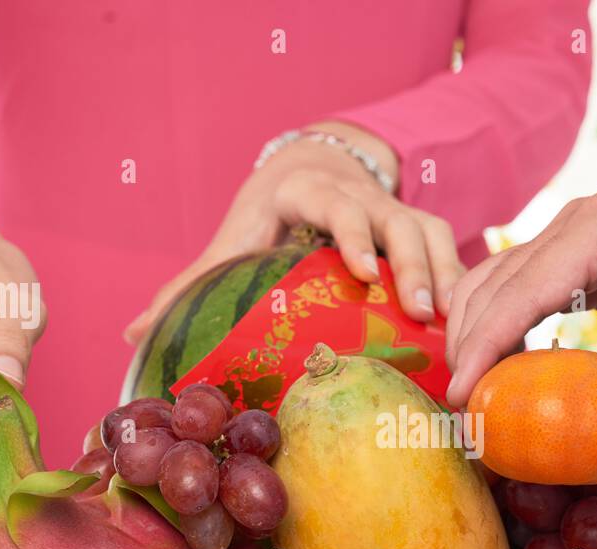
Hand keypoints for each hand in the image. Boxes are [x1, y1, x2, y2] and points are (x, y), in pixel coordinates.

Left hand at [126, 121, 462, 342]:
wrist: (308, 168)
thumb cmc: (262, 217)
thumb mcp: (230, 243)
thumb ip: (191, 285)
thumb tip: (134, 332)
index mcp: (306, 189)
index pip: (335, 205)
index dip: (353, 235)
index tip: (364, 274)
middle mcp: (357, 192)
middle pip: (393, 220)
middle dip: (411, 264)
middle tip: (417, 310)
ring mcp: (392, 206)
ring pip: (428, 230)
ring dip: (442, 273)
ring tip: (448, 320)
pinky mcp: (416, 223)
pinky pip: (446, 245)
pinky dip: (456, 278)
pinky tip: (462, 319)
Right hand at [443, 194, 596, 458]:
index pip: (522, 290)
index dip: (485, 343)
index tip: (462, 394)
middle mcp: (578, 223)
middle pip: (496, 282)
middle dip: (469, 341)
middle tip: (459, 405)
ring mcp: (575, 234)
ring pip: (498, 279)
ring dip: (476, 330)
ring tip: (471, 390)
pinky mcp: (580, 254)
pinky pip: (522, 286)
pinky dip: (501, 322)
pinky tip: (500, 368)